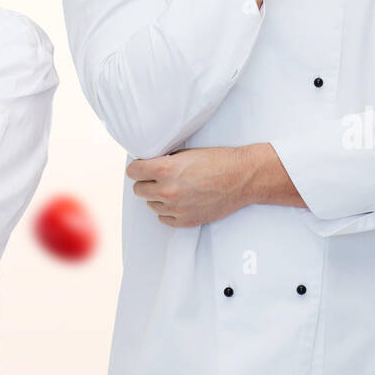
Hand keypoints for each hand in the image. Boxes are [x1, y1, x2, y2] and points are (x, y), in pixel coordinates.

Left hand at [127, 147, 253, 227]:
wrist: (241, 178)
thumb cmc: (217, 161)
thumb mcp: (185, 153)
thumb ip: (163, 160)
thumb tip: (147, 165)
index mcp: (165, 169)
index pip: (132, 172)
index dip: (138, 168)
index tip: (143, 167)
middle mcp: (167, 191)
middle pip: (138, 190)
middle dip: (146, 182)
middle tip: (158, 177)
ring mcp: (176, 209)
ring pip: (151, 204)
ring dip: (157, 197)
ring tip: (174, 188)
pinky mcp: (185, 221)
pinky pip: (163, 218)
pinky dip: (168, 210)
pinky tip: (180, 200)